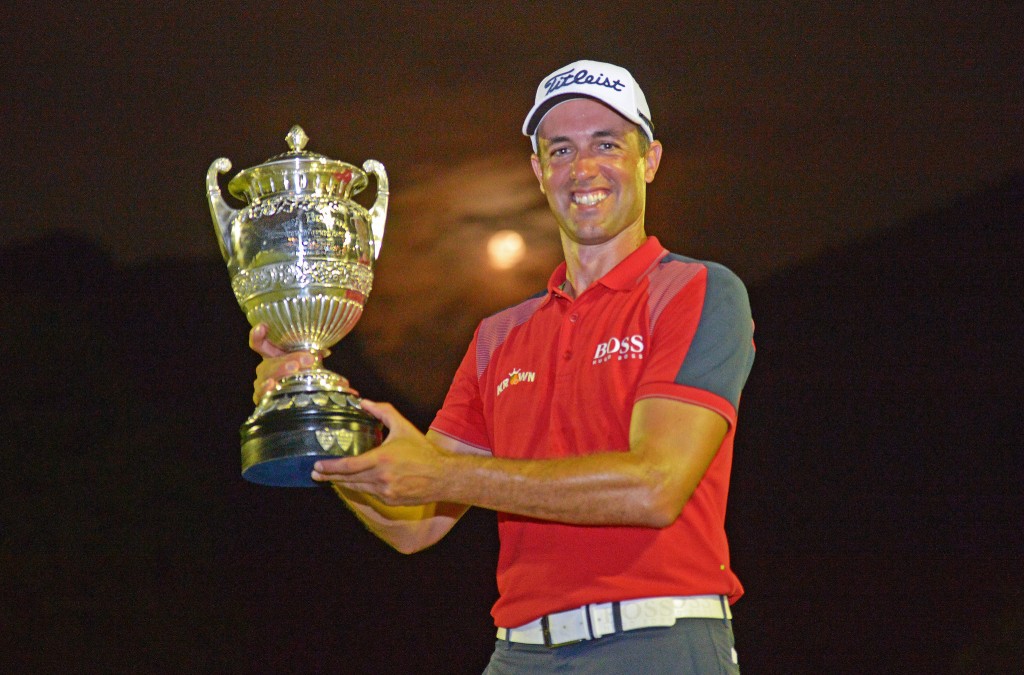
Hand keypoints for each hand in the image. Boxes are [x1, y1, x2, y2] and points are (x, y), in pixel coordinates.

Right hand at [247, 323, 340, 403]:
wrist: (306, 393)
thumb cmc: (305, 372)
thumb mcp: (310, 360)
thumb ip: (314, 353)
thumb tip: (325, 352)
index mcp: (272, 354)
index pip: (259, 343)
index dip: (258, 334)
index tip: (263, 326)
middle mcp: (265, 367)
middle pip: (269, 361)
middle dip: (287, 358)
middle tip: (305, 358)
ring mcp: (262, 382)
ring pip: (266, 375)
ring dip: (281, 370)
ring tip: (294, 368)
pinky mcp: (262, 397)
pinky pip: (260, 393)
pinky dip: (265, 389)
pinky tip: (272, 385)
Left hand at [311, 399, 451, 504]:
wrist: (442, 477)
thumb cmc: (423, 451)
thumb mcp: (403, 427)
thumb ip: (383, 412)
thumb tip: (364, 402)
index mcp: (381, 459)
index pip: (348, 466)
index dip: (330, 467)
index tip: (318, 466)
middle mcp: (380, 478)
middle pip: (348, 479)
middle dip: (330, 477)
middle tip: (316, 474)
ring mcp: (385, 492)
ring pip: (357, 488)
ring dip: (342, 484)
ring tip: (331, 479)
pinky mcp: (390, 501)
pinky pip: (369, 494)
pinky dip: (360, 488)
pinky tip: (353, 484)